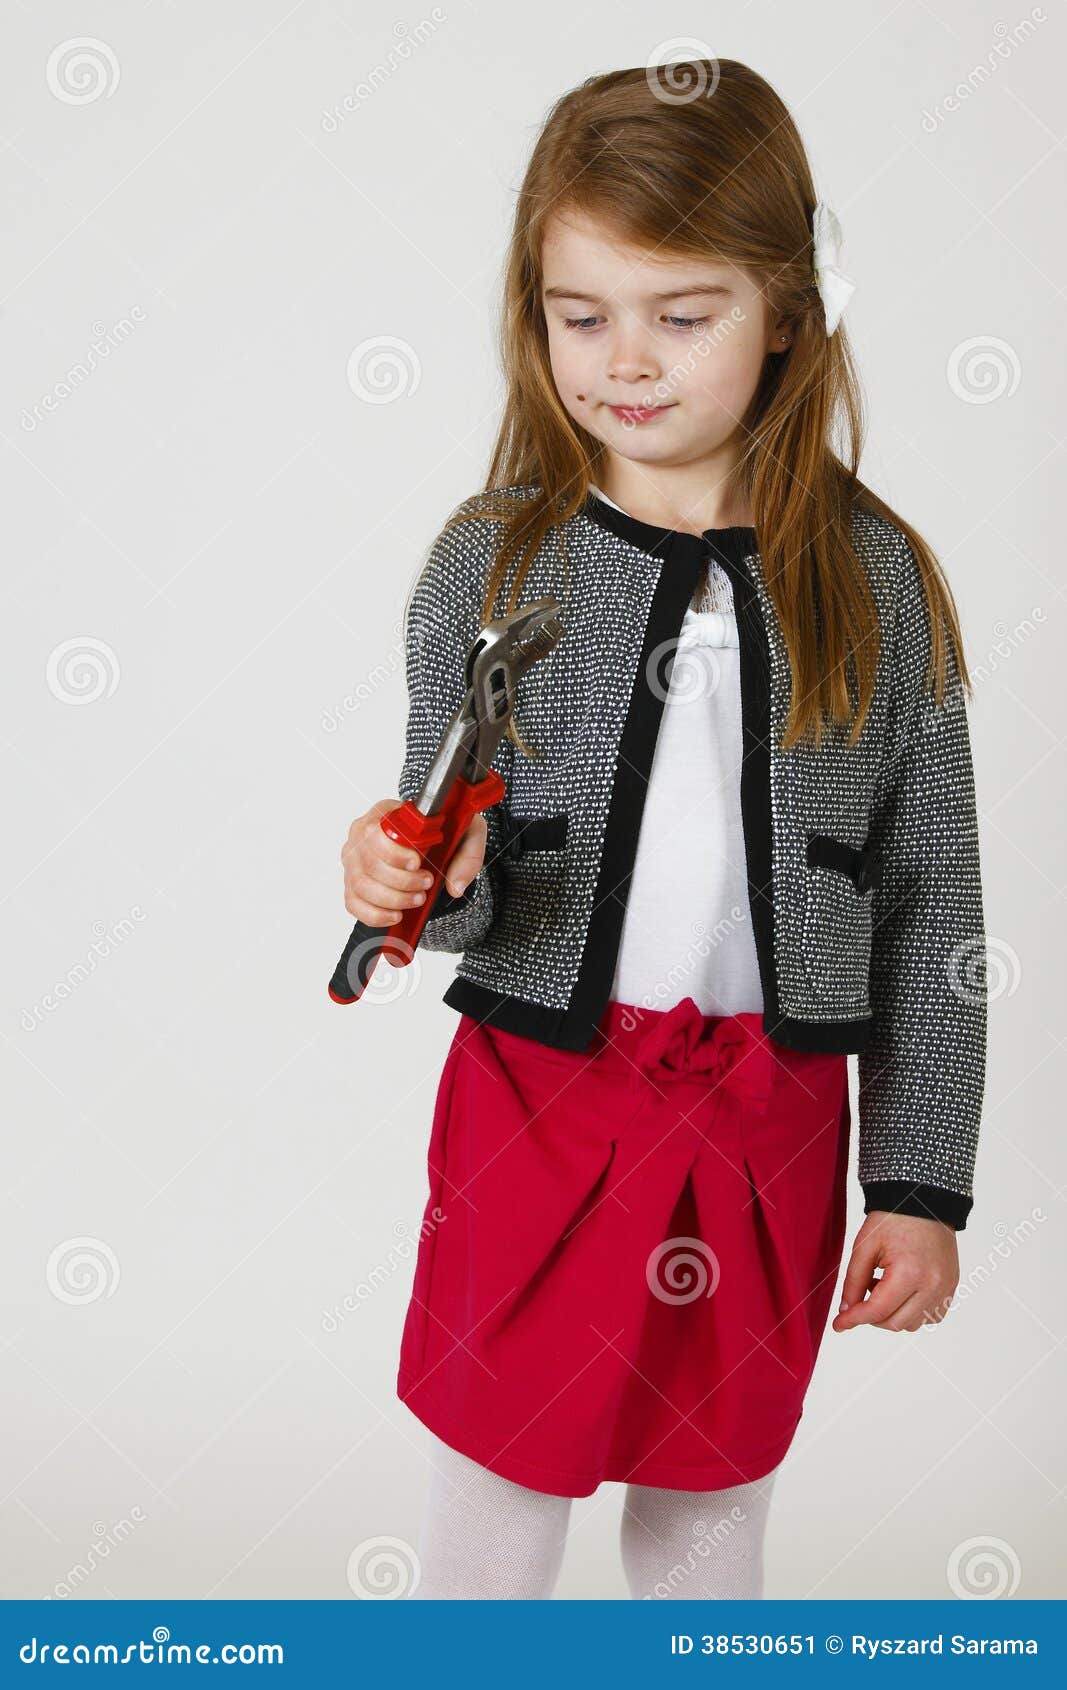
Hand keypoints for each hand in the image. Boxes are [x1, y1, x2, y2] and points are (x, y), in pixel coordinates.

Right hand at [341, 800, 487, 930]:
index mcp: (384, 813)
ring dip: (392, 899)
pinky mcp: (352, 882)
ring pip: (361, 886)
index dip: (394, 853)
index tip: (418, 863)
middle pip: (369, 864)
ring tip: (417, 899)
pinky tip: (396, 915)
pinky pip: (354, 903)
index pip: (375, 833)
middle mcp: (362, 835)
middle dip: (401, 882)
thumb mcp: (466, 832)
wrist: (433, 837)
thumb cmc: (442, 829)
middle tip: (426, 884)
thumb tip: (455, 886)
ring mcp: (354, 860)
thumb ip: (468, 855)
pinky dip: (375, 915)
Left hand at [832, 1210, 958, 1332]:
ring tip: (883, 1286)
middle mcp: (932, 1285)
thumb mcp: (865, 1246)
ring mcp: (945, 1288)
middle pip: (895, 1323)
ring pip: (913, 1324)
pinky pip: (931, 1316)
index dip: (854, 1319)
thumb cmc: (893, 1218)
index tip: (838, 1324)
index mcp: (909, 1273)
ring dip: (892, 1314)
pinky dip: (913, 1312)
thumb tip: (846, 1310)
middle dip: (872, 1317)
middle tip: (860, 1297)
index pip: (878, 1310)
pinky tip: (901, 1292)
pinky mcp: (951, 1287)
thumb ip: (853, 1281)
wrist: (923, 1201)